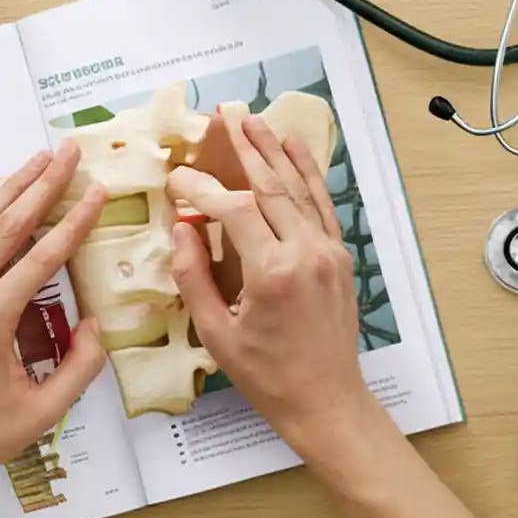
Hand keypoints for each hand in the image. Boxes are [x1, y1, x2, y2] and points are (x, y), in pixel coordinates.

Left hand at [0, 140, 109, 484]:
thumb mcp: (43, 412)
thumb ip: (80, 367)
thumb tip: (99, 324)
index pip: (42, 257)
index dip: (75, 222)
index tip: (99, 190)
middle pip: (8, 225)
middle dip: (43, 184)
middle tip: (70, 152)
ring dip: (11, 186)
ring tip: (39, 157)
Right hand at [167, 115, 373, 451]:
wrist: (326, 400)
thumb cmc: (268, 376)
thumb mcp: (217, 334)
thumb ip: (195, 278)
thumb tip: (181, 229)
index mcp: (272, 273)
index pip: (234, 209)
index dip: (203, 189)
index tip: (178, 181)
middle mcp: (306, 253)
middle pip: (271, 186)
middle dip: (246, 149)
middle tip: (226, 116)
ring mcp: (328, 252)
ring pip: (298, 190)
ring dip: (275, 152)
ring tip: (254, 121)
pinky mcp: (339, 258)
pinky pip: (321, 206)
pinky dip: (308, 175)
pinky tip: (294, 151)